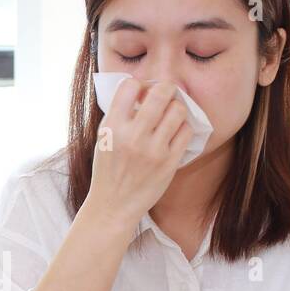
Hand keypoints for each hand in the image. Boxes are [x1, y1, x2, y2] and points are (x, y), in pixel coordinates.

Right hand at [85, 79, 195, 228]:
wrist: (113, 206)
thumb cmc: (108, 169)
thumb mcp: (103, 138)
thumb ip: (119, 114)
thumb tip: (144, 89)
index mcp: (111, 127)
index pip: (129, 85)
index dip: (139, 84)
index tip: (142, 93)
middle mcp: (132, 136)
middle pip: (161, 93)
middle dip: (166, 89)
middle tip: (165, 95)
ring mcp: (153, 150)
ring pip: (178, 110)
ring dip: (176, 108)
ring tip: (170, 116)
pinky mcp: (169, 163)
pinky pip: (186, 132)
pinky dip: (182, 128)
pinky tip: (175, 133)